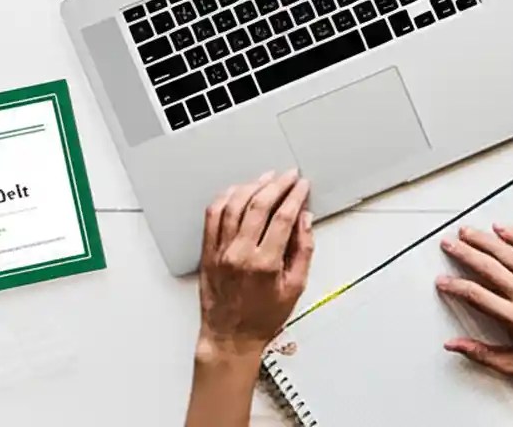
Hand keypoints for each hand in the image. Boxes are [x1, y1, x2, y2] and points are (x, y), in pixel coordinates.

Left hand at [196, 170, 314, 360]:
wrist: (230, 336)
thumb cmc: (262, 317)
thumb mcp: (295, 287)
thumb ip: (303, 250)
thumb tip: (304, 220)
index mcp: (265, 264)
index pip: (283, 217)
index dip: (295, 196)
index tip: (302, 186)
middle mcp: (240, 254)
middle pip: (259, 205)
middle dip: (277, 185)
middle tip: (288, 176)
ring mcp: (221, 251)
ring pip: (234, 205)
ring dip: (252, 186)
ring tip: (266, 178)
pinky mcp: (208, 251)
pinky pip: (213, 215)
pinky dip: (226, 198)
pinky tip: (237, 191)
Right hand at [436, 224, 512, 388]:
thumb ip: (484, 355)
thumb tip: (456, 346)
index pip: (477, 296)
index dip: (455, 286)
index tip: (442, 281)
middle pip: (489, 267)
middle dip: (464, 253)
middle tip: (448, 243)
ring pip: (509, 254)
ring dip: (485, 240)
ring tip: (468, 231)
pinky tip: (504, 229)